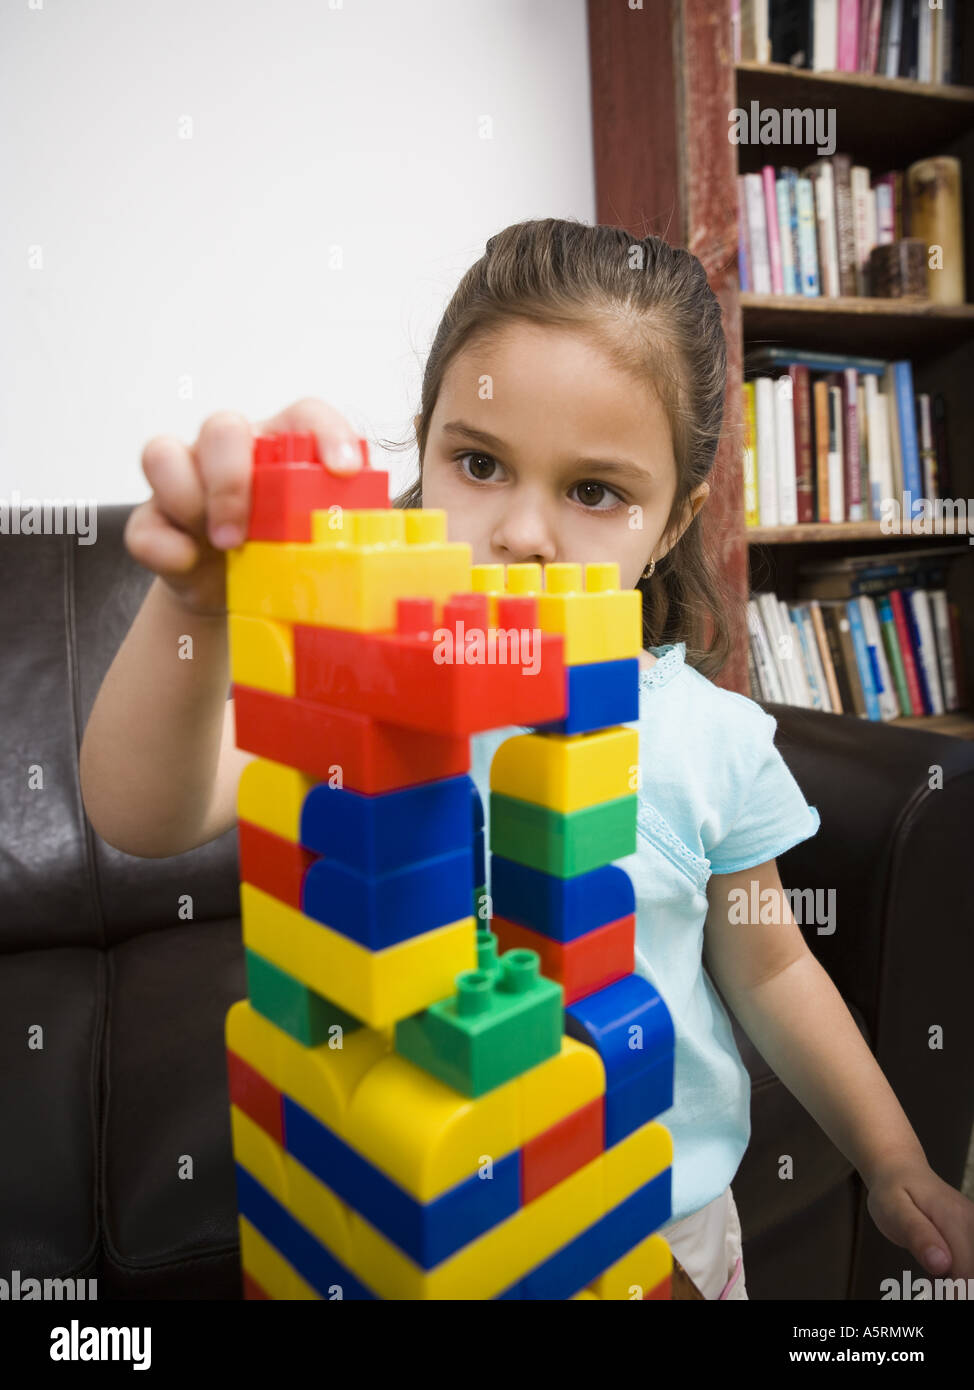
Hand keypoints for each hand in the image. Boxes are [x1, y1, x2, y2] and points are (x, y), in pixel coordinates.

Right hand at [124, 398, 363, 616]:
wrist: (236, 596)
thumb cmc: (284, 555)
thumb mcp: (318, 543)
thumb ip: (338, 532)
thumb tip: (368, 544)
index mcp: (282, 448)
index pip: (306, 415)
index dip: (327, 434)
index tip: (344, 471)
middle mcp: (232, 451)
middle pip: (222, 427)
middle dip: (231, 481)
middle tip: (243, 535)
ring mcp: (187, 479)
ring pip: (163, 454)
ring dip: (188, 502)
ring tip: (219, 546)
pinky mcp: (152, 518)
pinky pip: (143, 522)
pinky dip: (162, 546)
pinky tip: (186, 564)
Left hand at [867, 1158, 973, 1280]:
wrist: (901, 1170)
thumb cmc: (893, 1190)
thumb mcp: (893, 1210)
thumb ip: (916, 1235)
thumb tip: (940, 1264)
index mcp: (954, 1218)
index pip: (966, 1272)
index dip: (953, 1292)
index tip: (934, 1294)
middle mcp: (971, 1222)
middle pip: (973, 1272)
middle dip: (957, 1287)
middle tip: (930, 1287)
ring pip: (973, 1268)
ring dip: (959, 1282)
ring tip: (934, 1280)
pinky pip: (971, 1259)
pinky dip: (960, 1274)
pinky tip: (942, 1276)